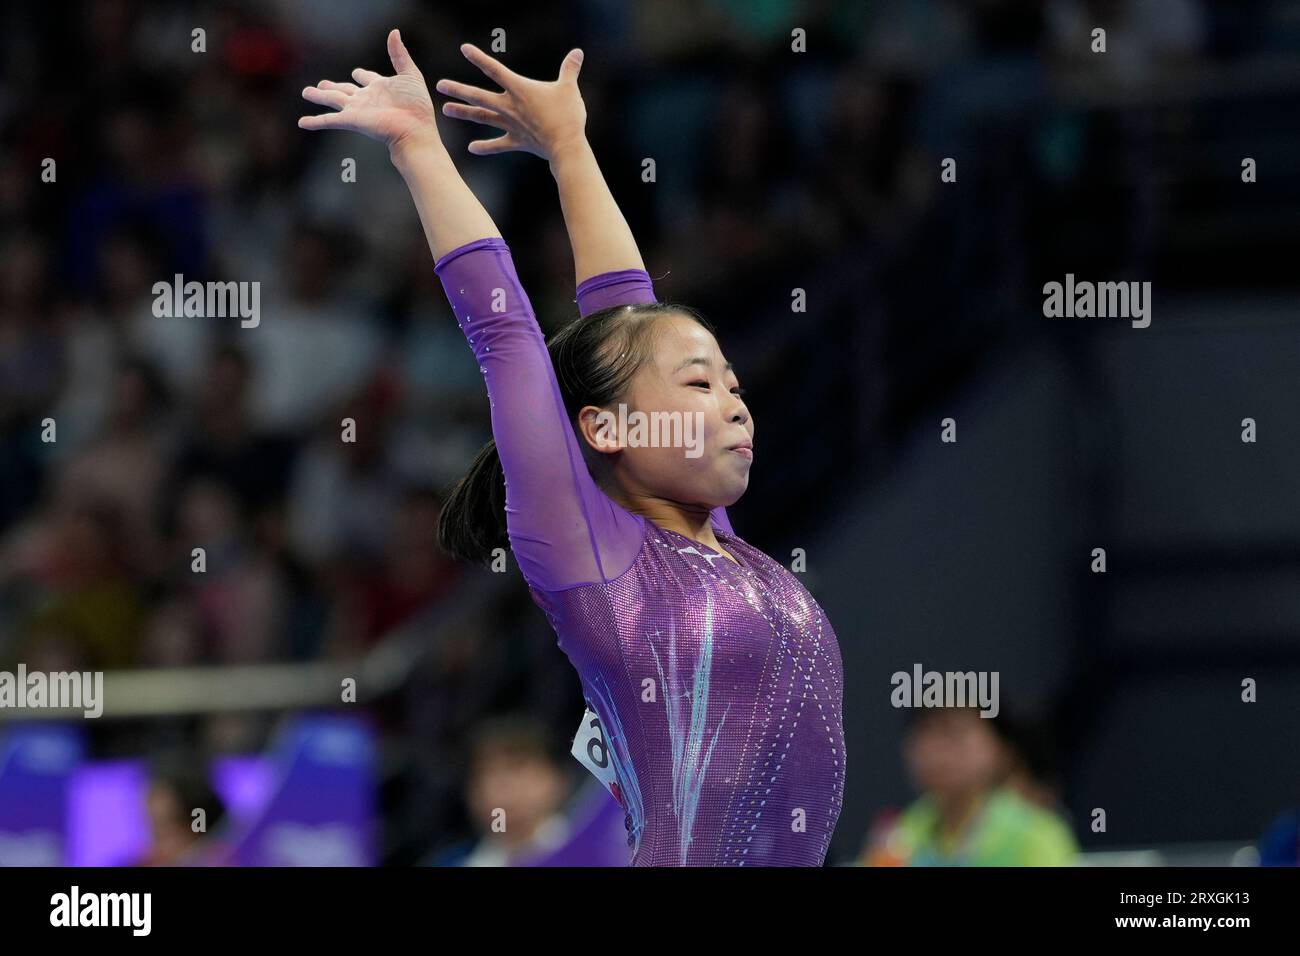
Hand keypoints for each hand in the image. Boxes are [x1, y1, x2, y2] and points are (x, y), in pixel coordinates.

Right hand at [299, 29, 441, 155]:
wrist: (414, 129)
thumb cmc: (417, 106)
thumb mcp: (410, 74)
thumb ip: (399, 54)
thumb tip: (394, 33)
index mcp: (381, 88)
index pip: (367, 78)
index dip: (363, 75)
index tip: (357, 72)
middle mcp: (367, 99)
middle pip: (344, 90)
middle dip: (332, 87)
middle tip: (321, 84)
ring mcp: (357, 110)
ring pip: (332, 100)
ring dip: (318, 96)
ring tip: (306, 92)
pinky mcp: (351, 120)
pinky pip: (329, 120)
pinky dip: (315, 121)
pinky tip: (302, 123)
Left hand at [435, 45, 586, 160]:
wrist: (566, 146)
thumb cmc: (567, 116)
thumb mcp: (569, 89)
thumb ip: (570, 70)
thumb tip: (578, 53)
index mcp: (519, 89)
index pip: (494, 69)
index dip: (478, 58)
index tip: (464, 49)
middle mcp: (509, 106)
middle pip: (478, 96)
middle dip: (458, 90)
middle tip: (440, 85)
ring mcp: (510, 125)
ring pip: (482, 117)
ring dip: (463, 113)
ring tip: (446, 110)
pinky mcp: (516, 141)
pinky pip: (497, 145)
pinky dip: (485, 147)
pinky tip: (471, 148)